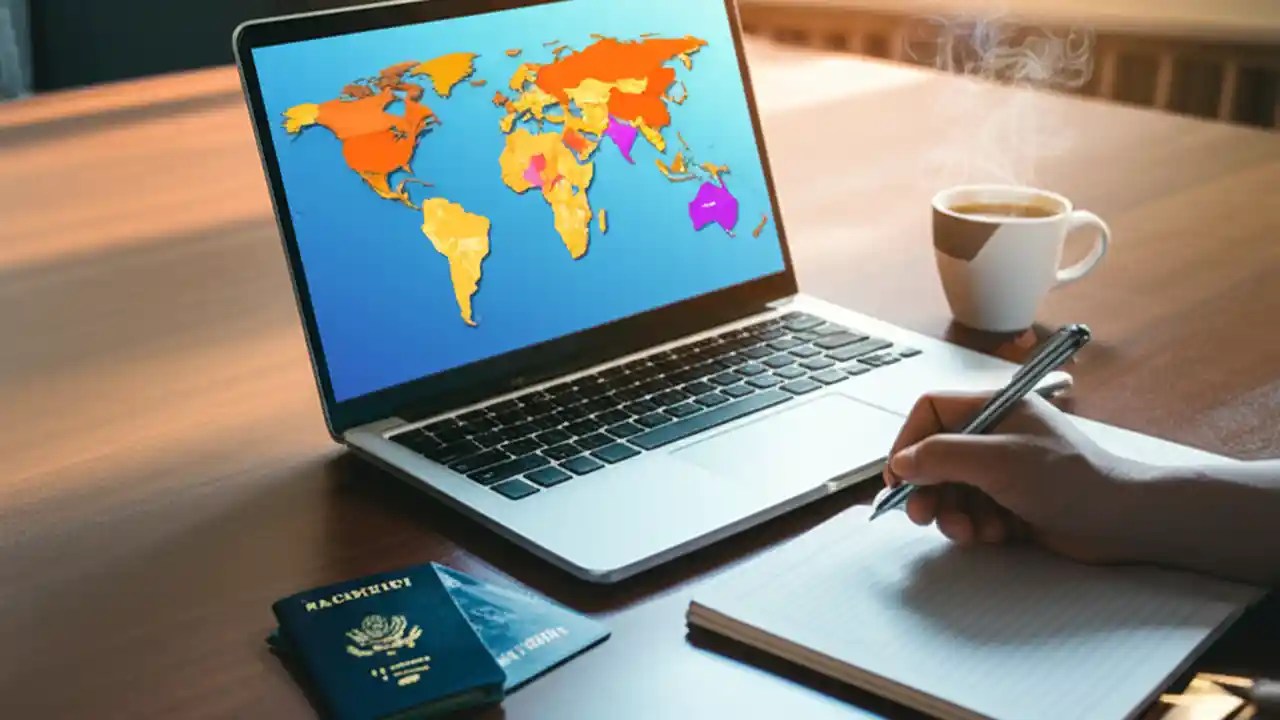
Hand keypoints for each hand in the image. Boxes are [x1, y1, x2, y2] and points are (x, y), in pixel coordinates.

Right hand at [884, 392, 1149, 563]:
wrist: (1122, 522)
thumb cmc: (1069, 480)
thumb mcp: (999, 461)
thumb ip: (943, 456)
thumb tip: (900, 463)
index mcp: (995, 409)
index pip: (932, 413)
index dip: (909, 442)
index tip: (899, 477)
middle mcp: (995, 435)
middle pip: (936, 456)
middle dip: (928, 489)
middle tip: (922, 516)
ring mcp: (1003, 470)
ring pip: (951, 490)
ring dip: (953, 514)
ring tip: (969, 531)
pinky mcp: (1011, 502)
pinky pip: (973, 512)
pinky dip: (976, 527)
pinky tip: (996, 535)